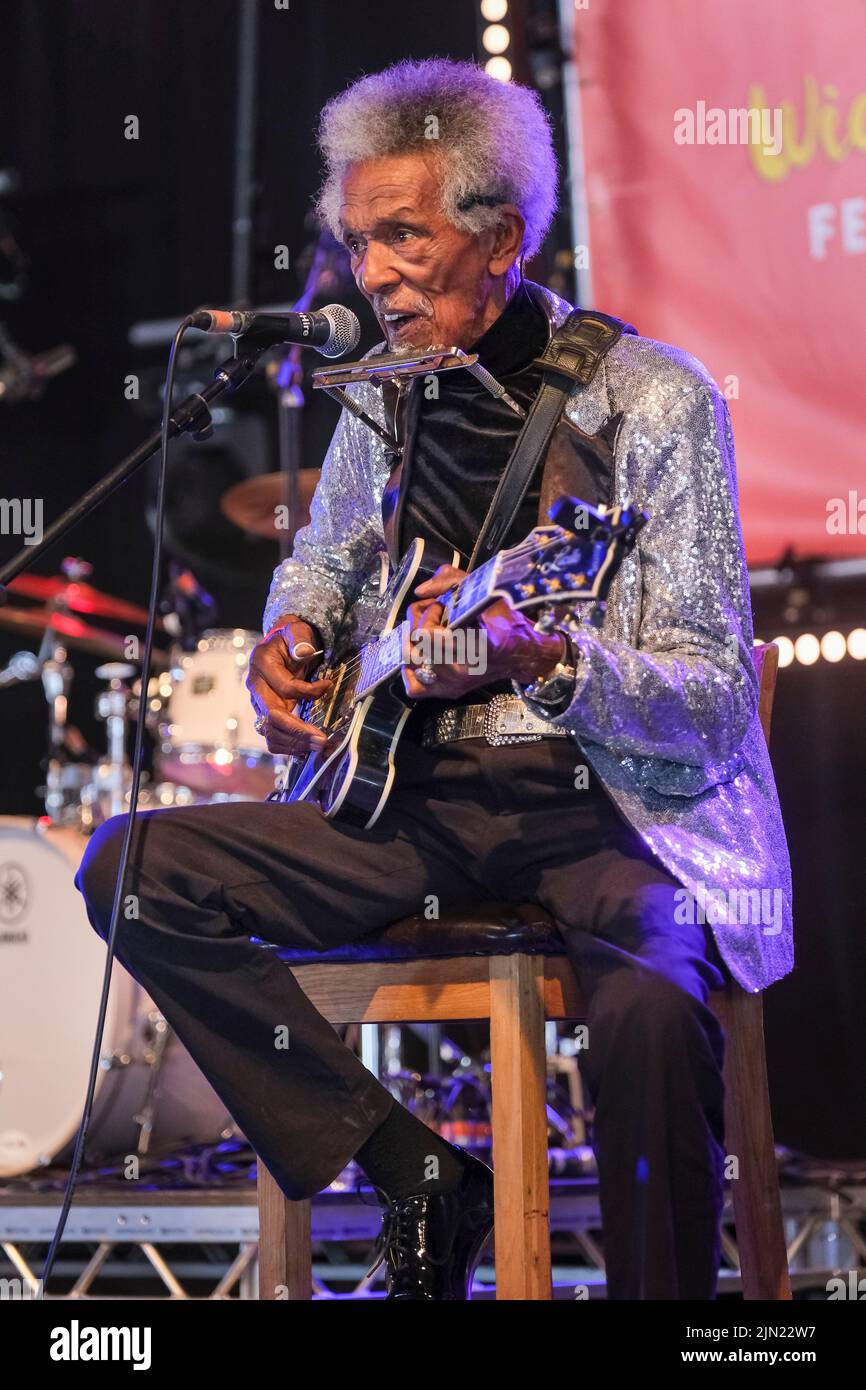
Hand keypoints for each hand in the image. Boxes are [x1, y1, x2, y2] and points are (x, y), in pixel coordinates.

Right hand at [246, 616, 332, 754]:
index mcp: (262, 665)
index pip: (285, 688)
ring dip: (294, 744)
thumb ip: (298, 639)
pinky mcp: (266, 714)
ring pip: (270, 732)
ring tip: (319, 746)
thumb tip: (304, 652)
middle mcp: (256, 687)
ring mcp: (259, 703)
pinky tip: (306, 749)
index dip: (309, 692)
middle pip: (272, 717)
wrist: (281, 645)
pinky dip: (288, 747)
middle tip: (322, 740)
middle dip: (298, 731)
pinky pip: (272, 737)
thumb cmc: (291, 638)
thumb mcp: (296, 631)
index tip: (328, 686)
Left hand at [402, 565, 564, 700]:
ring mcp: (454, 684)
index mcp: (475, 647)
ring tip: (428, 631)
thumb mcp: (487, 590)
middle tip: (435, 614)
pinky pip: (415, 687)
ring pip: (411, 664)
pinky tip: (421, 654)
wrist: (526, 653)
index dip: (429, 614)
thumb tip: (422, 591)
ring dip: (413, 642)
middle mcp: (462, 671)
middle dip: (420, 622)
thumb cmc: (510, 622)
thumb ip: (452, 581)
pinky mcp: (450, 691)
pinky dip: (411, 670)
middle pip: (415, 646)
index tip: (442, 606)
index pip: (427, 634)